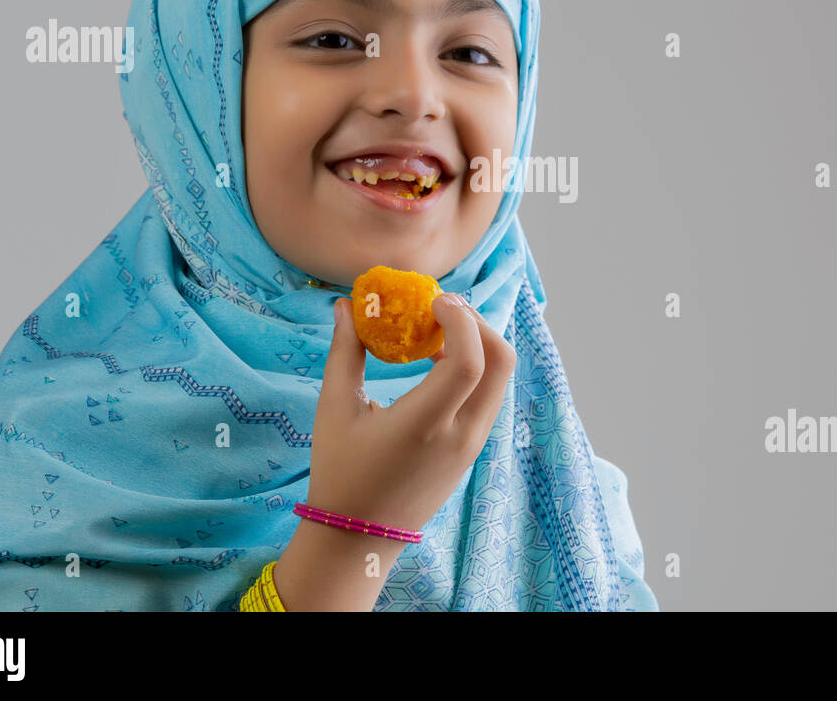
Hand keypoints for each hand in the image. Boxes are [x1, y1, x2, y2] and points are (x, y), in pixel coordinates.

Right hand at [305, 293, 514, 535]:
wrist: (359, 537)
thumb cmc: (340, 471)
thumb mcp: (335, 409)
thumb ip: (345, 352)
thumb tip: (345, 305)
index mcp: (425, 425)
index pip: (469, 362)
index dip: (460, 320)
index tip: (432, 301)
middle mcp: (460, 435)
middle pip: (501, 363)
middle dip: (478, 323)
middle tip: (442, 308)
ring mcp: (472, 444)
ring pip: (500, 378)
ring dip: (477, 343)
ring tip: (436, 332)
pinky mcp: (473, 449)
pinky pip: (489, 395)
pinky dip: (475, 367)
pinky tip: (437, 360)